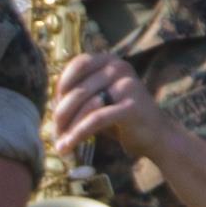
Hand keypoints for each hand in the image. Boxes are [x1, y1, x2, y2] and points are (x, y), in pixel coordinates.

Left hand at [52, 47, 151, 163]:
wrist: (155, 135)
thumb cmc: (120, 117)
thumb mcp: (97, 99)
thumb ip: (77, 94)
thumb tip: (49, 101)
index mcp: (109, 60)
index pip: (76, 65)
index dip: (61, 88)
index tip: (54, 108)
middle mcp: (119, 67)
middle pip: (78, 89)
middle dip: (61, 114)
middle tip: (54, 133)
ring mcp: (127, 85)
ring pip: (85, 105)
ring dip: (68, 128)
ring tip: (60, 144)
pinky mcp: (131, 106)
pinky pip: (96, 120)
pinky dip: (78, 134)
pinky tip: (68, 146)